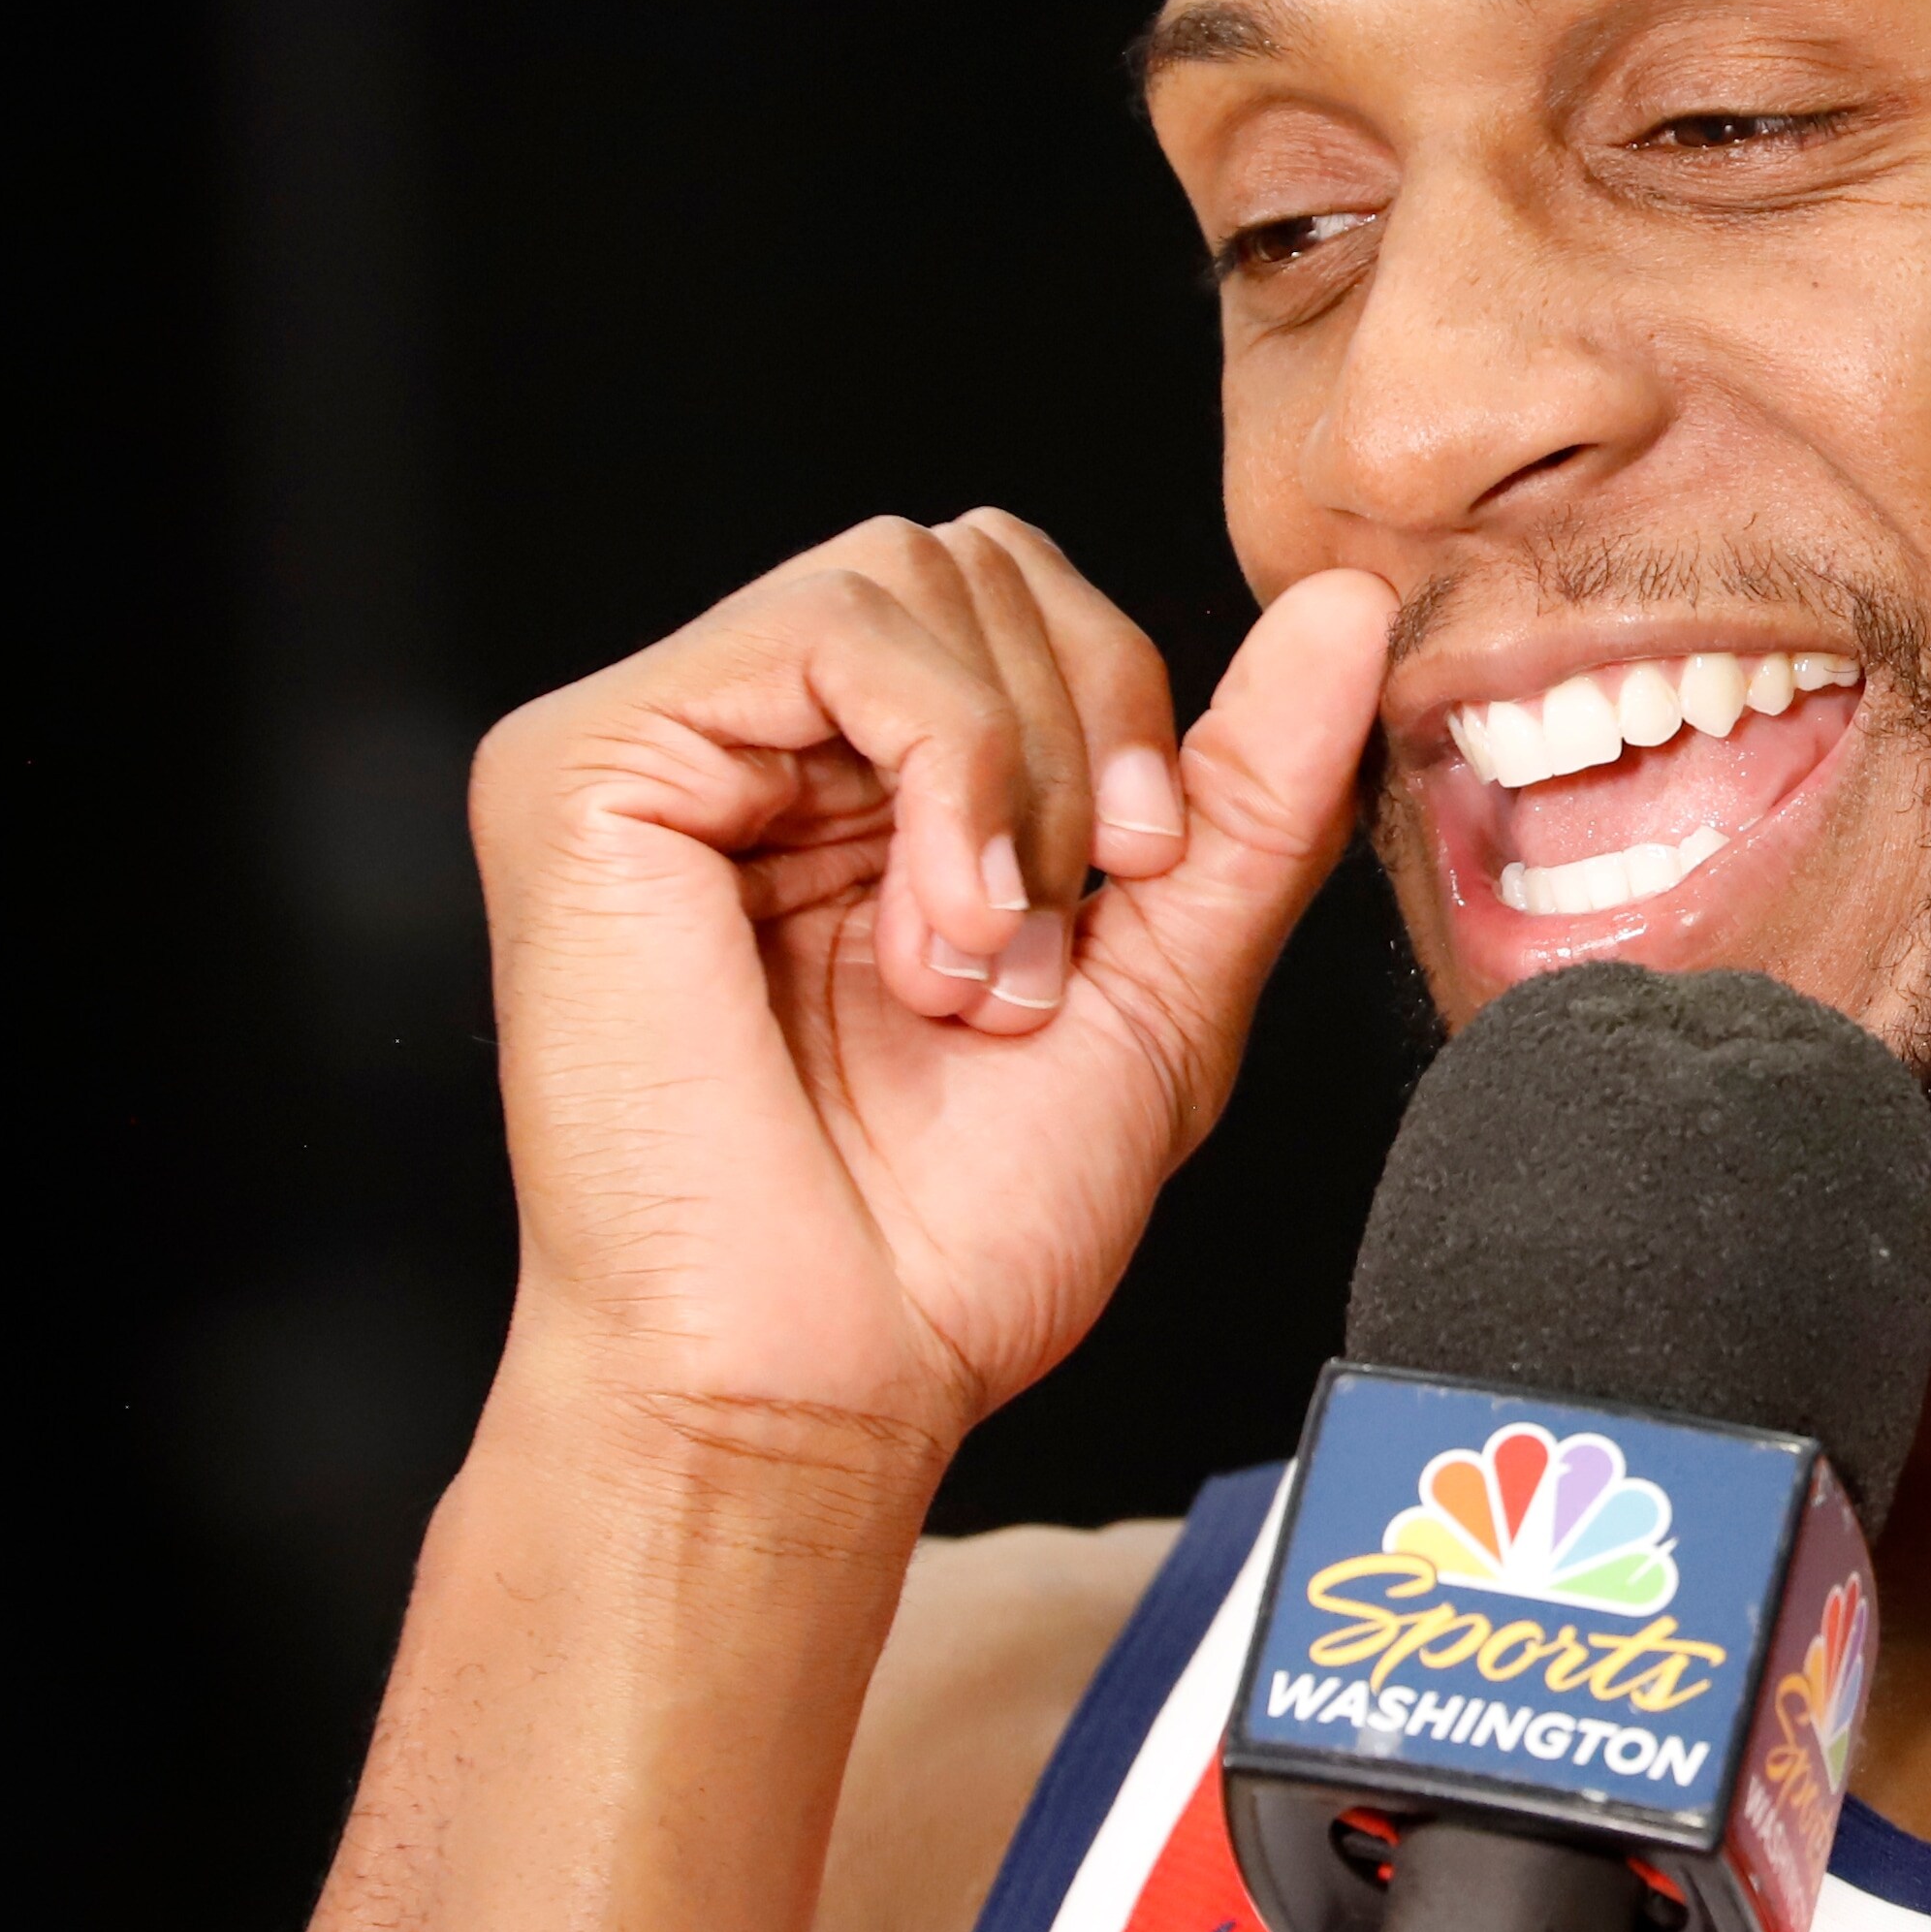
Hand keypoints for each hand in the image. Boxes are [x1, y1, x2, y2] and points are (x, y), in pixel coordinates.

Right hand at [468, 513, 1395, 1477]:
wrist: (827, 1376)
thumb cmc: (959, 1234)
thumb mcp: (1168, 979)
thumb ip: (1255, 789)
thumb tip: (1346, 605)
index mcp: (867, 793)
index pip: (1023, 596)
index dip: (1128, 702)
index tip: (1151, 876)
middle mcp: (756, 751)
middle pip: (975, 556)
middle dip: (1081, 737)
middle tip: (1053, 943)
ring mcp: (663, 745)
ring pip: (909, 570)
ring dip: (1010, 781)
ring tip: (973, 967)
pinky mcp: (584, 764)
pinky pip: (829, 628)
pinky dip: (947, 768)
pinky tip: (931, 930)